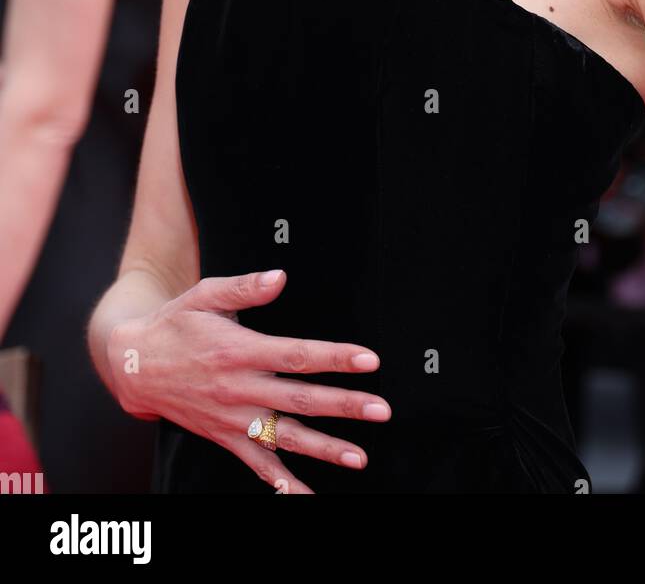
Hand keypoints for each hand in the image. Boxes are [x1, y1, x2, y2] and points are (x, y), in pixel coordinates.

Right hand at [108, 269, 390, 493]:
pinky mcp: (225, 437)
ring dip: (324, 448)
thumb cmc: (174, 324)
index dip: (334, 358)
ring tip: (359, 457)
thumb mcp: (203, 295)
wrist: (133, 367)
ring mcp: (232, 418)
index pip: (296, 355)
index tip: (368, 360)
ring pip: (285, 437)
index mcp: (238, 350)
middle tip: (381, 410)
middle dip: (344, 405)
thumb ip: (245, 288)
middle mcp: (239, 388)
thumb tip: (280, 277)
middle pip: (300, 399)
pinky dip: (281, 484)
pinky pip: (257, 466)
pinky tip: (306, 496)